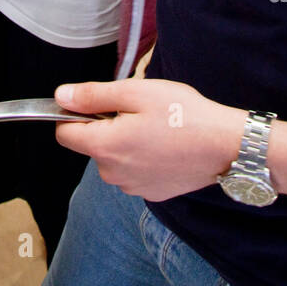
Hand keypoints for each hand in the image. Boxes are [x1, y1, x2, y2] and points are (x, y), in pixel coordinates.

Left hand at [53, 78, 247, 202]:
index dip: (74, 114)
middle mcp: (113, 174)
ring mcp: (133, 187)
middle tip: (140, 112)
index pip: (65, 133)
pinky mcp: (152, 193)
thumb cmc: (183, 115)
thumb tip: (62, 96)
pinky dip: (143, 158)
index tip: (97, 103)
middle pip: (92, 145)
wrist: (225, 146)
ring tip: (157, 128)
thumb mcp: (135, 93)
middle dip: (107, 127)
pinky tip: (166, 146)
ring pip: (114, 158)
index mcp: (104, 147)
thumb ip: (94, 95)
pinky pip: (134, 171)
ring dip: (126, 143)